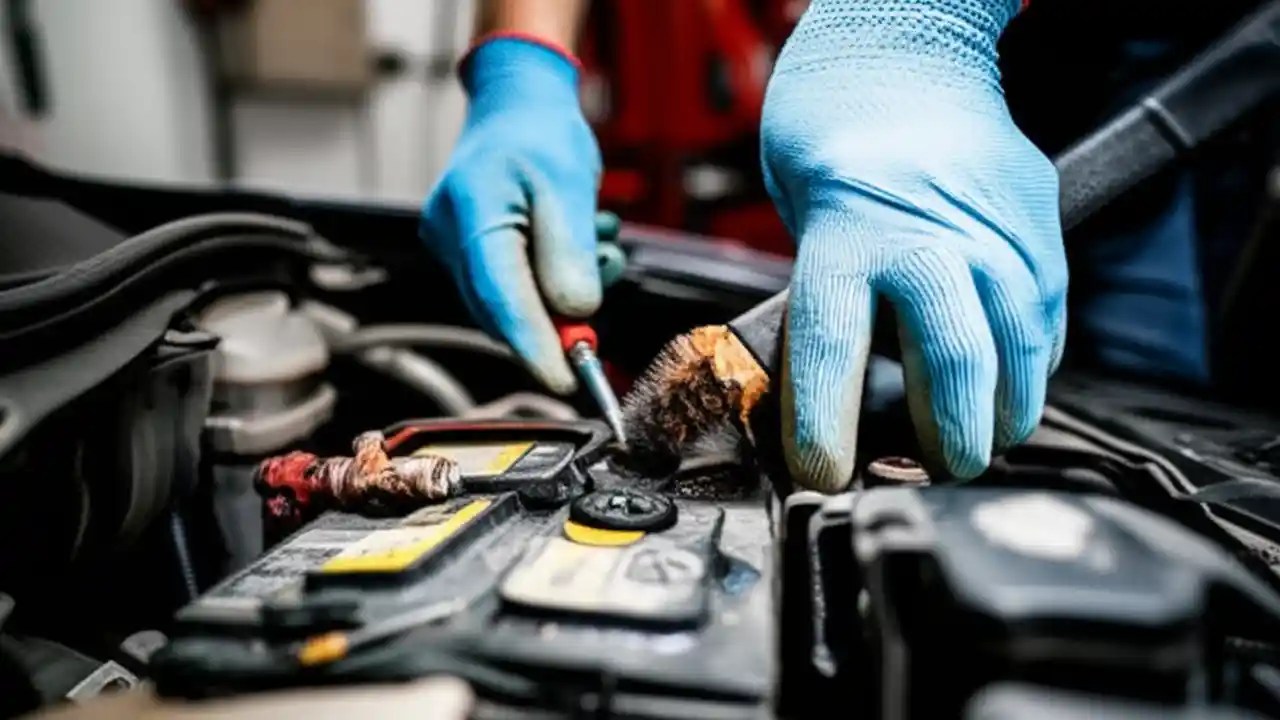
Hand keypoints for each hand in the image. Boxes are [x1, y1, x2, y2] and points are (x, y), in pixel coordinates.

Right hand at [421, 37, 600, 393]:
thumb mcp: (569, 187)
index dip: (536, 347)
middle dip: (557, 320)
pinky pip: (510, 290)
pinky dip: (549, 284)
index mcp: (471, 212)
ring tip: (594, 247)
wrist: (515, 106)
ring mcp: (453, 248)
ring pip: (510, 304)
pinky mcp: (468, 255)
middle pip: (502, 310)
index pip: (501, 299)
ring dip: (560, 296)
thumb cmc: (540, 134)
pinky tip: (574, 248)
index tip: (569, 380)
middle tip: (599, 297)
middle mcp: (449, 236)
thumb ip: (570, 255)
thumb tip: (576, 314)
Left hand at [762, 0, 1066, 490]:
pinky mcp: (1040, 222)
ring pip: (1019, 347)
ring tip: (986, 443)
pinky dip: (1034, 361)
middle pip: (953, 362)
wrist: (907, 43)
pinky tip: (1014, 383)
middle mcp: (927, 233)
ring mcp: (994, 228)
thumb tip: (833, 383)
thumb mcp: (796, 207)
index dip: (825, 426)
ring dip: (1005, 411)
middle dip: (950, 435)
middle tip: (943, 468)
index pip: (833, 349)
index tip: (823, 474)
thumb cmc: (835, 128)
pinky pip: (1047, 314)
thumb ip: (820, 289)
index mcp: (845, 229)